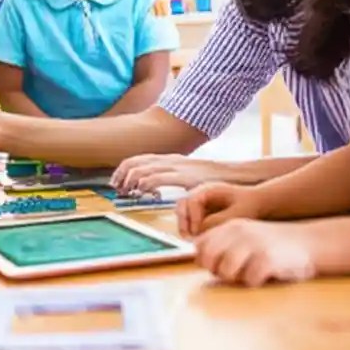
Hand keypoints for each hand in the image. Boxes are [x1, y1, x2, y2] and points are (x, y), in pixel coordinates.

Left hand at [111, 154, 233, 193]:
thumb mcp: (187, 174)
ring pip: (144, 169)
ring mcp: (177, 167)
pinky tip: (141, 191)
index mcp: (169, 159)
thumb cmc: (212, 178)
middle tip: (116, 188)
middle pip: (137, 162)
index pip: (139, 159)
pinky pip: (159, 178)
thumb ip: (171, 176)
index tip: (116, 180)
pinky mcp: (184, 177)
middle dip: (122, 174)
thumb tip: (155, 185)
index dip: (123, 168)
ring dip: (130, 180)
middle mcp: (170, 160)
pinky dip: (145, 184)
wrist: (234, 174)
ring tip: (126, 191)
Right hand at [175, 182, 264, 237]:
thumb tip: (200, 229)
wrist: (258, 205)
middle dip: (183, 223)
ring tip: (193, 243)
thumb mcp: (237, 213)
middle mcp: (199, 195)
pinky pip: (189, 223)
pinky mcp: (200, 215)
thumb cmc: (250, 205)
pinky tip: (199, 243)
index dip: (193, 217)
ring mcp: (199, 205)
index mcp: (208, 189)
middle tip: (188, 239)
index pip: (192, 201)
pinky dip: (190, 233)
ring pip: (182, 215)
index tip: (197, 232)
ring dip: (185, 229)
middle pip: (182, 206)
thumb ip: (219, 220)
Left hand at [194, 219, 316, 286]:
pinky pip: (249, 279)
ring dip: (236, 278)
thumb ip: (223, 243)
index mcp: (231, 226)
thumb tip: (199, 260)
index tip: (218, 265)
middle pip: (208, 259)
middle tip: (233, 273)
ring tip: (250, 274)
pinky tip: (265, 276)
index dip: (206, 260)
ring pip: (225, 270)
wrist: (310, 242)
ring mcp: (254, 245)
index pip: (200, 246)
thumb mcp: (246, 235)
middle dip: (216, 270)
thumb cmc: (272, 244)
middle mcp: (240, 233)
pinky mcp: (268, 259)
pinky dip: (254, 282)